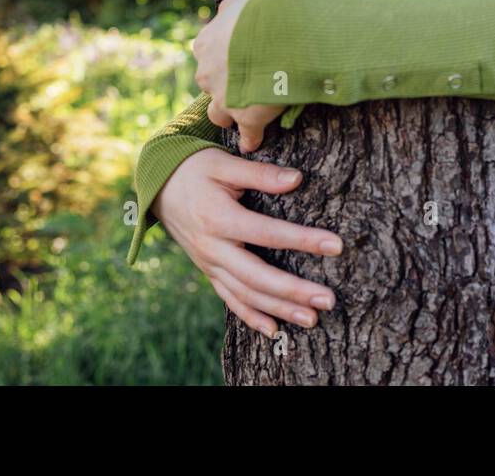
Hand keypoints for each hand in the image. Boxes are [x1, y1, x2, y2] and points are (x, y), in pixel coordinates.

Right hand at [154, 146, 342, 337]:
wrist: (158, 186)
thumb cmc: (195, 169)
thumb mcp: (225, 164)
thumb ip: (261, 174)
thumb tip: (297, 179)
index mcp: (219, 218)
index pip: (267, 233)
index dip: (303, 240)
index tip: (336, 246)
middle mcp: (213, 247)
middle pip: (257, 276)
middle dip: (294, 291)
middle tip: (328, 300)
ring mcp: (209, 263)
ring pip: (246, 294)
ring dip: (279, 309)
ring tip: (312, 319)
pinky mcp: (208, 271)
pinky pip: (229, 299)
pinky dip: (251, 317)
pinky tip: (274, 331)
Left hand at [193, 0, 285, 152]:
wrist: (282, 34)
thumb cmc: (265, 13)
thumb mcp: (242, 2)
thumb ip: (231, 9)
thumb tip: (227, 9)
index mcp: (205, 44)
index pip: (207, 56)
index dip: (223, 60)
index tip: (236, 61)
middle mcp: (207, 73)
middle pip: (211, 86)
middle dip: (224, 86)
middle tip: (244, 85)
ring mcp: (224, 99)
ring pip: (219, 114)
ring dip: (230, 114)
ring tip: (244, 116)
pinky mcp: (246, 118)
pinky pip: (248, 135)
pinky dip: (251, 139)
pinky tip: (253, 144)